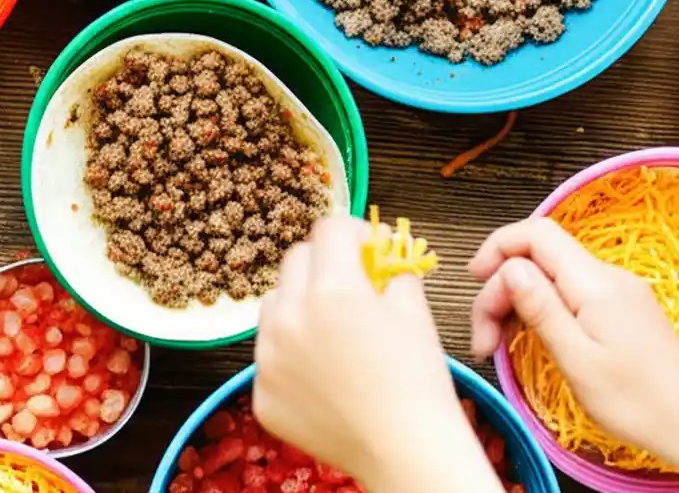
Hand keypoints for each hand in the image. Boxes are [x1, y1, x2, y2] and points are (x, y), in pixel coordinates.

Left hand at [256, 215, 502, 492]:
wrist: (405, 449)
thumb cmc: (417, 379)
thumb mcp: (413, 310)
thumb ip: (391, 271)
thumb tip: (381, 253)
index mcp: (332, 289)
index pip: (328, 229)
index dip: (351, 232)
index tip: (365, 247)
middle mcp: (291, 316)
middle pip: (295, 261)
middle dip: (322, 264)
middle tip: (348, 286)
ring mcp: (269, 356)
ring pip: (273, 305)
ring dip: (298, 305)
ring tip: (331, 332)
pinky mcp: (261, 392)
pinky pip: (268, 355)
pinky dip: (290, 355)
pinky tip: (322, 374)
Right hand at [468, 217, 678, 458]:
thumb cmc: (634, 402)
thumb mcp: (577, 360)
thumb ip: (542, 309)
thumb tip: (511, 268)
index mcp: (596, 285)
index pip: (537, 235)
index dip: (498, 248)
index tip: (474, 282)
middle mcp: (608, 276)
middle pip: (537, 258)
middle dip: (500, 291)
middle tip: (484, 342)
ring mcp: (616, 290)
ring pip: (549, 276)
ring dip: (516, 303)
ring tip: (499, 347)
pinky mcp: (618, 307)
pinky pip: (567, 292)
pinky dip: (539, 310)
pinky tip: (529, 339)